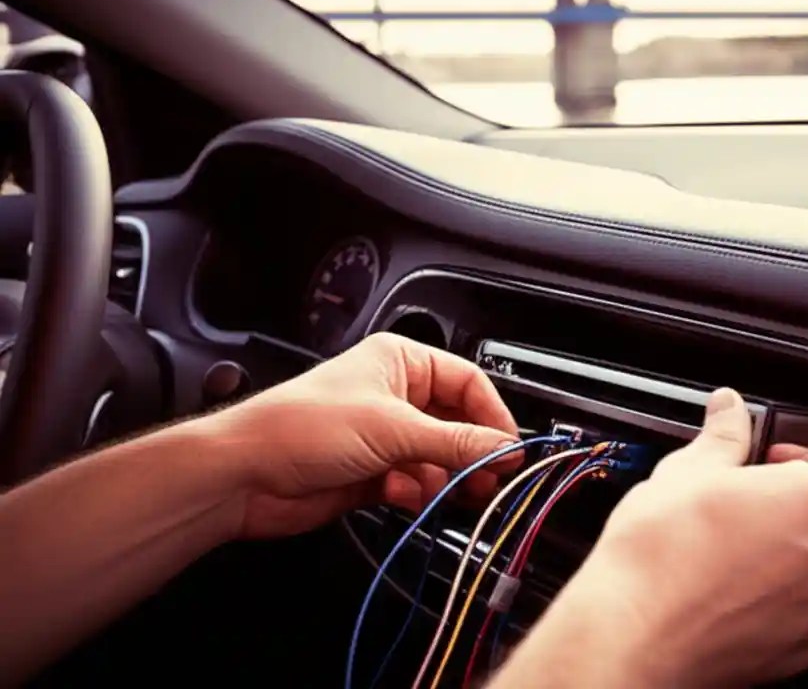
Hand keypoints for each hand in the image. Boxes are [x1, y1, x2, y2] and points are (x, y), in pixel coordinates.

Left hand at [201, 333, 518, 538]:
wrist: (244, 476)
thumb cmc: (300, 428)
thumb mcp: (392, 429)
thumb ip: (456, 442)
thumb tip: (504, 448)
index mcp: (402, 362)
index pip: (469, 383)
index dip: (493, 416)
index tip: (511, 449)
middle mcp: (396, 395)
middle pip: (458, 424)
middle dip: (472, 453)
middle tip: (489, 479)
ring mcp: (384, 436)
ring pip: (439, 459)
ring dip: (443, 477)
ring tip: (447, 491)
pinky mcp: (373, 473)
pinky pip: (416, 484)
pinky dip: (414, 493)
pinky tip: (399, 496)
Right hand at [493, 388, 807, 687]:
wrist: (633, 636)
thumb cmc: (660, 556)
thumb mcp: (687, 473)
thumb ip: (724, 435)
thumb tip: (730, 408)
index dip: (807, 460)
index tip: (769, 464)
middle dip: (789, 509)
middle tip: (737, 506)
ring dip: (782, 556)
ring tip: (723, 551)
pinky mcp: (798, 652)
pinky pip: (797, 614)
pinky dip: (771, 601)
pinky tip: (723, 590)